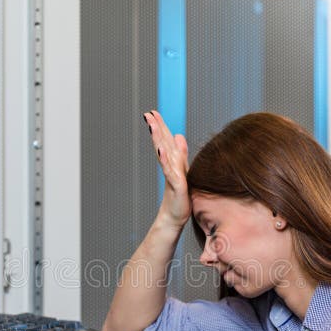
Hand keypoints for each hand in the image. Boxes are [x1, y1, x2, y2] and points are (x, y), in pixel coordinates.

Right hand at [143, 110, 189, 229]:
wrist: (175, 216)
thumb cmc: (179, 196)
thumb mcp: (183, 170)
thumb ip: (180, 153)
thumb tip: (179, 135)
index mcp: (172, 161)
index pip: (165, 140)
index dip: (160, 126)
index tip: (153, 113)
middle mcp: (170, 165)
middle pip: (161, 143)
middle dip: (156, 128)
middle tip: (148, 114)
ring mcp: (171, 174)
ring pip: (163, 152)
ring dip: (157, 138)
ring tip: (152, 125)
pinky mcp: (175, 183)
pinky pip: (169, 169)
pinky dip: (164, 159)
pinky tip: (160, 149)